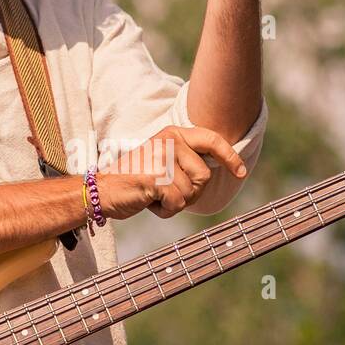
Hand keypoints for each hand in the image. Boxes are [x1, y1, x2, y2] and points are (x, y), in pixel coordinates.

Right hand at [96, 126, 246, 219]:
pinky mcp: (156, 178)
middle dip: (191, 193)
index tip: (241, 172)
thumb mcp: (162, 161)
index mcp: (173, 133)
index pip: (212, 140)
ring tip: (154, 195)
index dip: (231, 157)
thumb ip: (186, 160)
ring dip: (175, 203)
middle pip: (205, 176)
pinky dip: (165, 210)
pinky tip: (149, 202)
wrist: (102, 191)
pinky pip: (177, 203)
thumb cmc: (135, 181)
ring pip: (191, 193)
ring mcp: (162, 159)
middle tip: (167, 191)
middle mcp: (169, 141)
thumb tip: (219, 167)